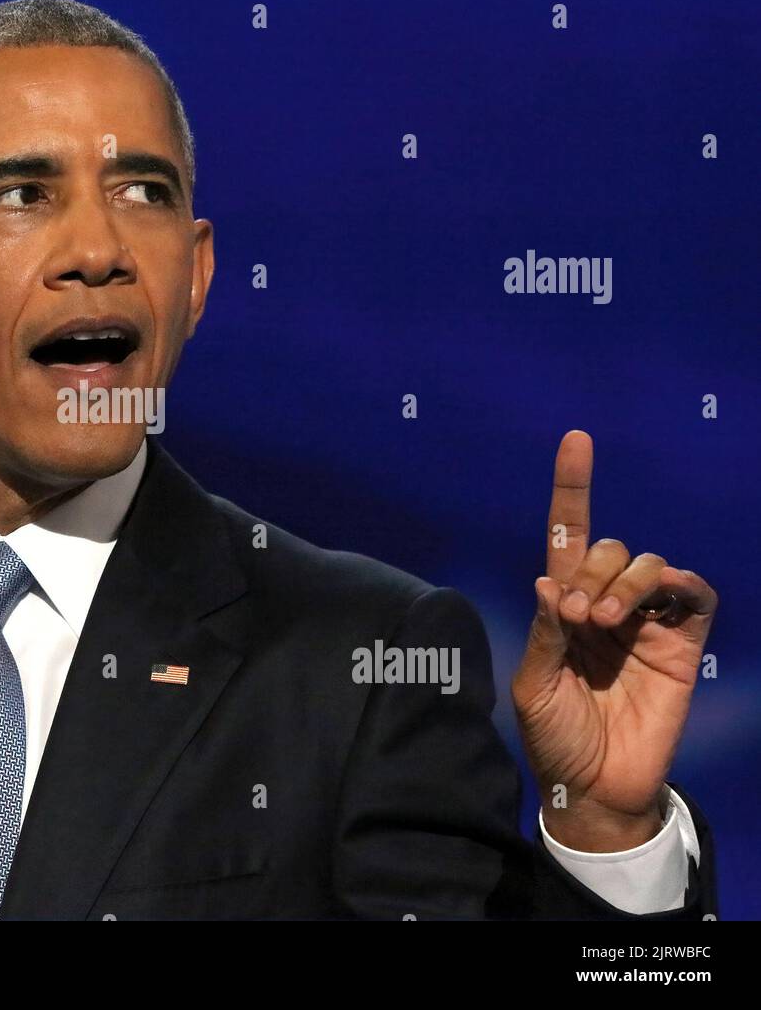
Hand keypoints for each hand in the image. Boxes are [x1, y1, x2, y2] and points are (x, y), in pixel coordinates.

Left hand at [510, 430, 717, 851]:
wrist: (596, 787)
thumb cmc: (555, 735)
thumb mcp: (534, 683)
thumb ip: (545, 631)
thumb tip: (551, 582)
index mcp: (563, 607)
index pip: (570, 536)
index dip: (574, 488)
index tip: (577, 439)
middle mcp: (605, 604)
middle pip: (608, 547)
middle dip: (591, 570)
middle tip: (577, 616)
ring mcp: (645, 621)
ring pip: (646, 562)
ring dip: (621, 580)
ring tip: (601, 622)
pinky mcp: (682, 642)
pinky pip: (691, 594)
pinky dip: (674, 585)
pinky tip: (648, 606)